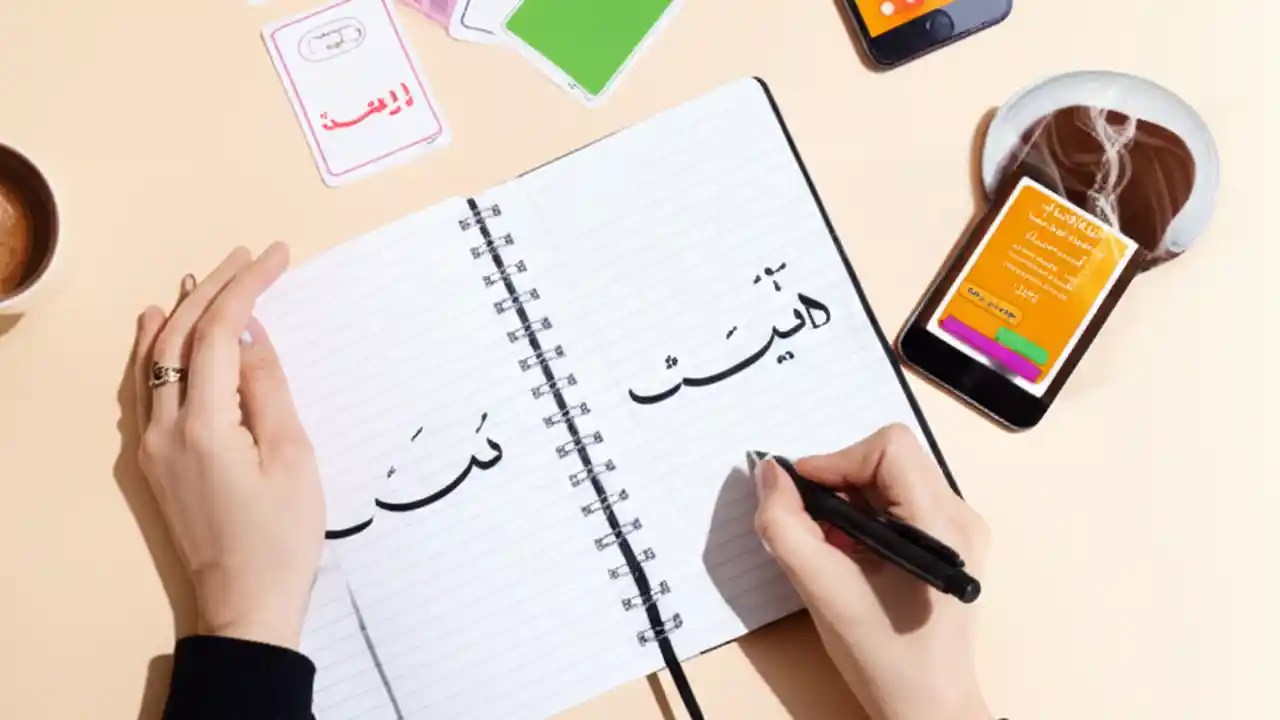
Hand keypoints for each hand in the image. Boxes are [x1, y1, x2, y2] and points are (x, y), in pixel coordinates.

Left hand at [131, 243, 323, 649]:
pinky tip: (156, 323)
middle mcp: (165, 429)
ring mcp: (153, 445)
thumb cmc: (282, 537)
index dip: (247, 288)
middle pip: (180, 338)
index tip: (275, 257)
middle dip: (215, 289)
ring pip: (154, 359)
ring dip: (182, 312)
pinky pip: (146, 387)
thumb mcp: (292, 456)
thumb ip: (268, 388)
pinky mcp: (156, 459)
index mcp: (205, 426)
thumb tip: (250, 334)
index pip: (219, 334)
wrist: (245, 602)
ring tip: (206, 276)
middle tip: (249, 256)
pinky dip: (152, 348)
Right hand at [754, 425, 992, 719]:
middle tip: (814, 523)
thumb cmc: (882, 656)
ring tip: (832, 544)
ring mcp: (960, 529)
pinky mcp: (949, 541)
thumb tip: (770, 474)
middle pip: (891, 458)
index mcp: (941, 525)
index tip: (803, 494)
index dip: (837, 460)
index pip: (889, 448)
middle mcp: (961, 517)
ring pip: (892, 477)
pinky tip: (852, 553)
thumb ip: (786, 527)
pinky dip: (866, 514)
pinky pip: (900, 501)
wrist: (926, 706)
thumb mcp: (822, 591)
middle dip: (841, 480)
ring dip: (851, 499)